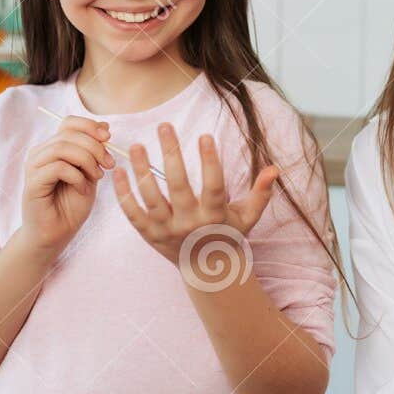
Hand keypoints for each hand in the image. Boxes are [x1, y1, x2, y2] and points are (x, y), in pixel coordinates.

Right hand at [19, 116, 112, 256]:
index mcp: (53, 148)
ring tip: (97, 177)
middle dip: (94, 146)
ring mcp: (34, 167)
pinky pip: (58, 168)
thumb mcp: (89, 174)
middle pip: (68, 134)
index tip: (108, 138)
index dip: (90, 126)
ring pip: (62, 148)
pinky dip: (76, 177)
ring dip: (86, 160)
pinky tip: (82, 190)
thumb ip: (94, 152)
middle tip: (109, 164)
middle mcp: (40, 153)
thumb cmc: (71, 205)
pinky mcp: (32, 183)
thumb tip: (105, 127)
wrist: (56, 234)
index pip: (69, 123)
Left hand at [113, 122, 280, 277]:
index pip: (213, 186)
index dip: (210, 161)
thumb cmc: (228, 233)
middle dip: (171, 154)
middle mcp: (190, 224)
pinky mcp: (149, 235)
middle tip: (164, 125)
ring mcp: (166, 230)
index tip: (205, 135)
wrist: (207, 268)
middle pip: (178, 186)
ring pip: (151, 197)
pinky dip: (123, 193)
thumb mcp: (249, 215)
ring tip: (136, 145)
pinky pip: (133, 213)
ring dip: (141, 170)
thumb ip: (261, 192)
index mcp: (215, 216)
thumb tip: (274, 169)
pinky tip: (118, 171)